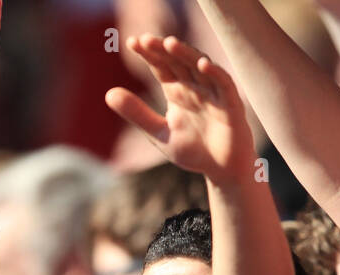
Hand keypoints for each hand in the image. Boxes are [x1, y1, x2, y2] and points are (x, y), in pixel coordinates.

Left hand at [106, 36, 254, 184]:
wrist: (221, 170)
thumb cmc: (194, 151)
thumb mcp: (160, 133)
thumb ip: (137, 114)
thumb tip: (108, 94)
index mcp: (177, 92)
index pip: (161, 66)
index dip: (149, 54)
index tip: (131, 43)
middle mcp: (195, 87)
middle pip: (178, 61)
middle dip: (163, 50)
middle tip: (145, 40)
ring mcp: (213, 93)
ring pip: (199, 66)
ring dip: (186, 54)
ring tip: (169, 43)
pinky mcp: (231, 103)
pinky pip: (223, 83)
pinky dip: (214, 73)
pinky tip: (201, 64)